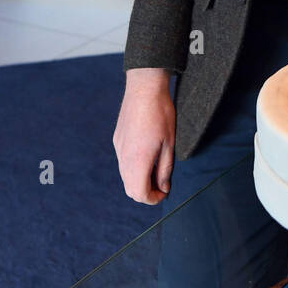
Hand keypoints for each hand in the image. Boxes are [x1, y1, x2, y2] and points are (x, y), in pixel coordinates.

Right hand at [113, 71, 175, 204]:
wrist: (144, 88)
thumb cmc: (161, 114)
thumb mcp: (170, 144)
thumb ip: (164, 169)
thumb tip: (163, 188)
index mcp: (138, 160)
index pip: (139, 193)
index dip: (152, 199)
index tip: (165, 193)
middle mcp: (124, 157)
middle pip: (130, 188)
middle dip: (145, 192)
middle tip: (162, 185)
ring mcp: (118, 148)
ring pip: (125, 176)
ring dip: (139, 180)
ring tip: (156, 170)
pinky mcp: (117, 140)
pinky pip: (123, 162)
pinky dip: (133, 168)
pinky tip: (147, 156)